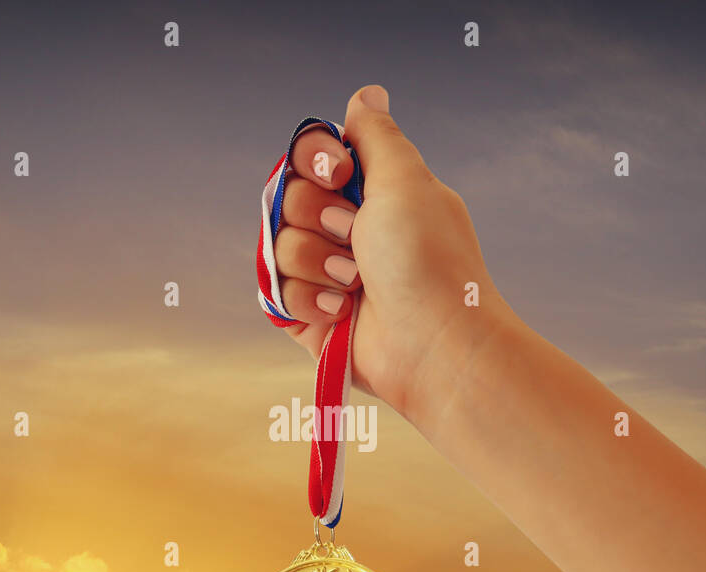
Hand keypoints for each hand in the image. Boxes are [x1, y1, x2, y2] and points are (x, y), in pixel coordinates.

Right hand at [270, 85, 508, 419]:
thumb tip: (367, 94)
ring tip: (353, 283)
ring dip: (315, 261)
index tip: (344, 174)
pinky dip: (308, 300)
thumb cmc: (428, 260)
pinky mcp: (308, 315)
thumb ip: (376, 134)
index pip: (312, 154)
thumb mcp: (406, 179)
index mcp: (372, 191)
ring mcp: (325, 272)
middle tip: (356, 237)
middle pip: (287, 195)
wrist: (431, 344)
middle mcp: (347, 228)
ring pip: (277, 244)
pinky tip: (342, 314)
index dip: (316, 160)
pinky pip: (274, 291)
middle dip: (318, 216)